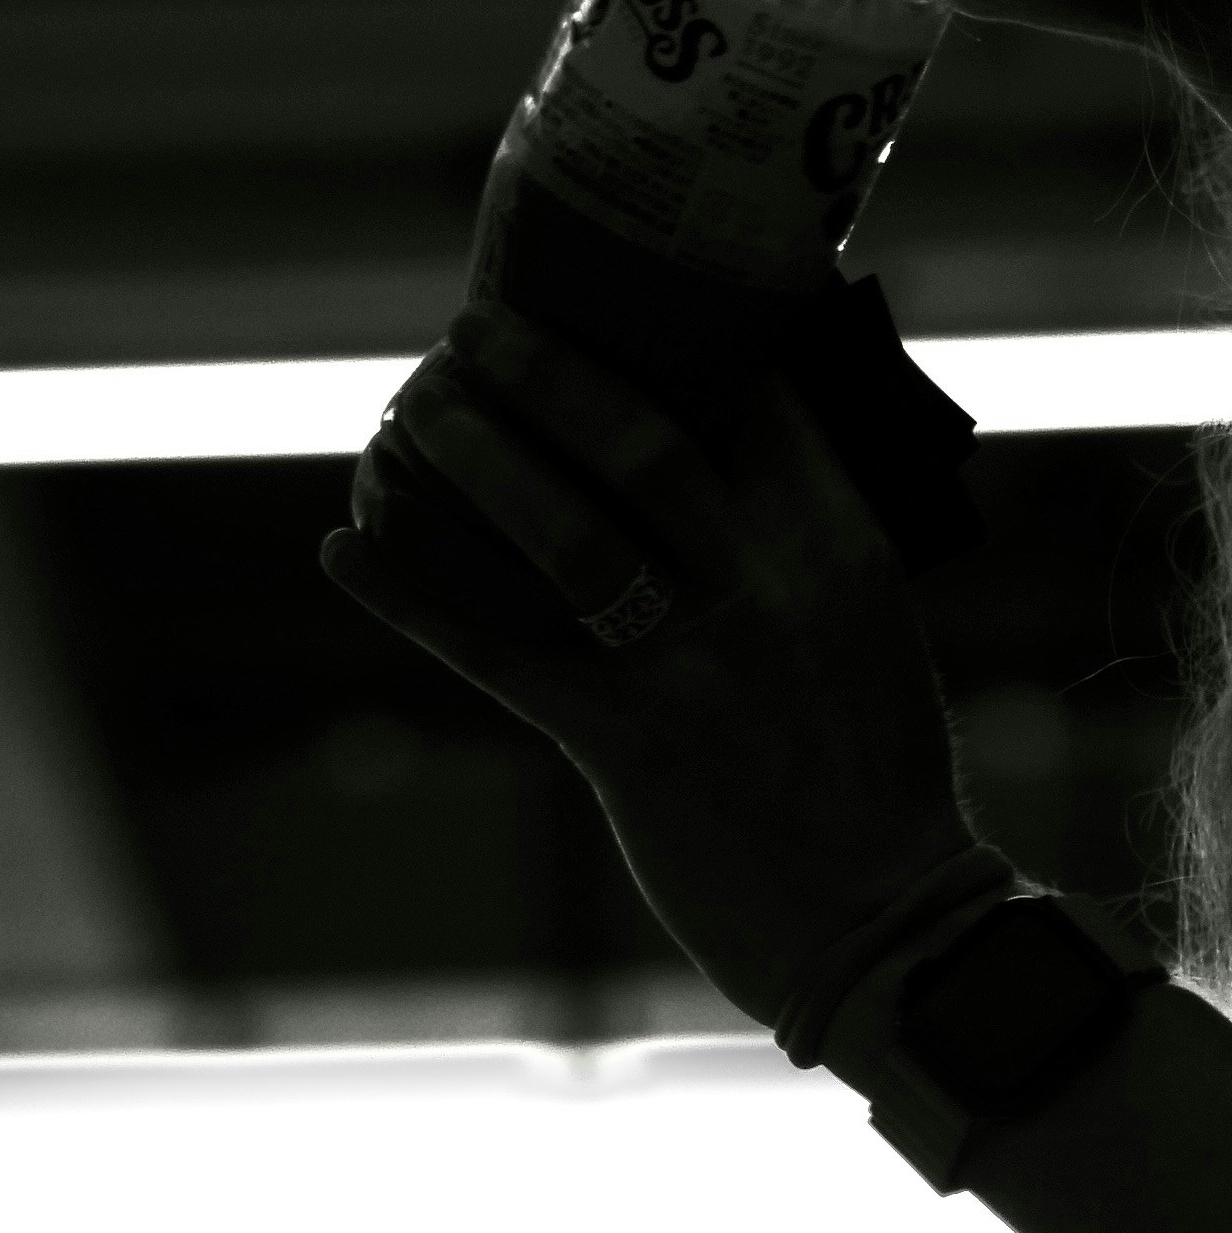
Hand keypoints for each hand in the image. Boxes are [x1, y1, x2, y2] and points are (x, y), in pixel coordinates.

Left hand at [325, 300, 981, 1025]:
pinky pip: (497, 656)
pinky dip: (411, 598)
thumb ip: (800, 553)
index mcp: (837, 547)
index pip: (748, 398)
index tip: (597, 296)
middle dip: (543, 372)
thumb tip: (722, 475)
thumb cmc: (879, 791)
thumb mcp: (870, 640)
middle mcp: (766, 589)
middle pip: (637, 436)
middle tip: (470, 329)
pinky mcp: (630, 750)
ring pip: (562, 528)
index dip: (665, 334)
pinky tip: (342, 550)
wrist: (888, 936)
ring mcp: (696, 670)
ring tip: (409, 411)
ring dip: (473, 458)